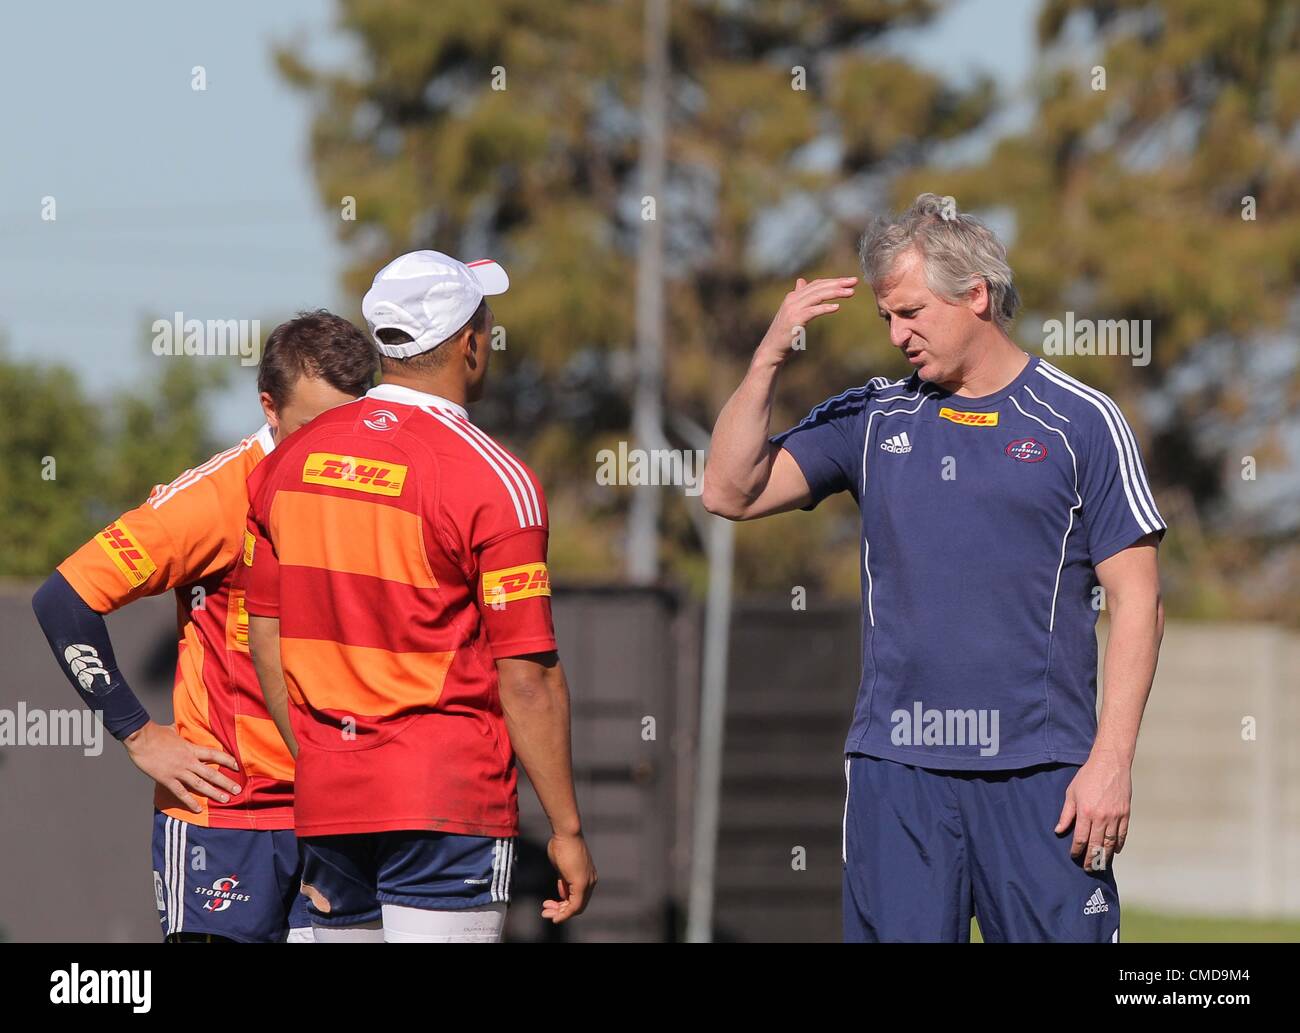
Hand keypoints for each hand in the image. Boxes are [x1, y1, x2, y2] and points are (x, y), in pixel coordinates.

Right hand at [123, 721, 240, 813]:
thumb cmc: (156, 733)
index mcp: (191, 748)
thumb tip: (182, 724)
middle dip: (226, 782)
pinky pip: (181, 793)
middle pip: (211, 773)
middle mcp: (188, 761)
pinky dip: (190, 802)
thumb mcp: (174, 730)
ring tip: (225, 799)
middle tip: (238, 789)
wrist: (140, 738)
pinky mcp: (167, 779)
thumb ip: (182, 731)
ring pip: (200, 784)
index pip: (215, 754)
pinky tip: (198, 809)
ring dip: (213, 793)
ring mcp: (178, 771)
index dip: (227, 760)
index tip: (237, 766)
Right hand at [542, 831, 596, 922]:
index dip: (563, 906)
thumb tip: (563, 894)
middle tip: (545, 913)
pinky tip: (554, 916)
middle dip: (560, 912)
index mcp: (587, 876)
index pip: (578, 899)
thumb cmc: (562, 845)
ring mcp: (587, 882)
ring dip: (560, 913)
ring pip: (576, 907)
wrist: (566, 833)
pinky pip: (575, 905)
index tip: (548, 905)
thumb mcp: (562, 868)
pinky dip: (564, 913)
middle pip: (578, 906)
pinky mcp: (581, 883)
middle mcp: (591, 881)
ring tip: (546, 913)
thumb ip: (564, 881)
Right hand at [755, 276, 856, 365]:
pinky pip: (813, 311)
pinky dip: (825, 308)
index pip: (817, 284)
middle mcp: (793, 299)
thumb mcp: (793, 312)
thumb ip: (799, 297)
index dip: (833, 281)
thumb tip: (801, 281)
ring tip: (850, 293)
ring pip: (817, 296)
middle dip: (838, 283)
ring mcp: (793, 309)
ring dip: (835, 293)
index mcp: (794, 296)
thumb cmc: (785, 333)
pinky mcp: (795, 320)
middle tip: (854, 281)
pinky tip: (837, 307)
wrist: (772, 349)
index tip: (849, 281)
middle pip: (819, 287)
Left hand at [1055, 751, 1131, 871]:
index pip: (1080, 838)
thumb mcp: (1071, 793)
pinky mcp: (1126, 814)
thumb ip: (1066, 814)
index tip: (1073, 856)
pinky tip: (1114, 851)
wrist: (1110, 764)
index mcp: (1086, 812)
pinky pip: (1122, 834)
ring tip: (1100, 865)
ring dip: (1105, 856)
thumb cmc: (1088, 777)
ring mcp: (1115, 816)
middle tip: (1087, 868)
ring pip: (1110, 843)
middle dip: (1091, 859)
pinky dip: (1118, 845)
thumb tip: (1058, 831)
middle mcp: (1101, 817)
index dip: (1076, 850)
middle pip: (1096, 845)